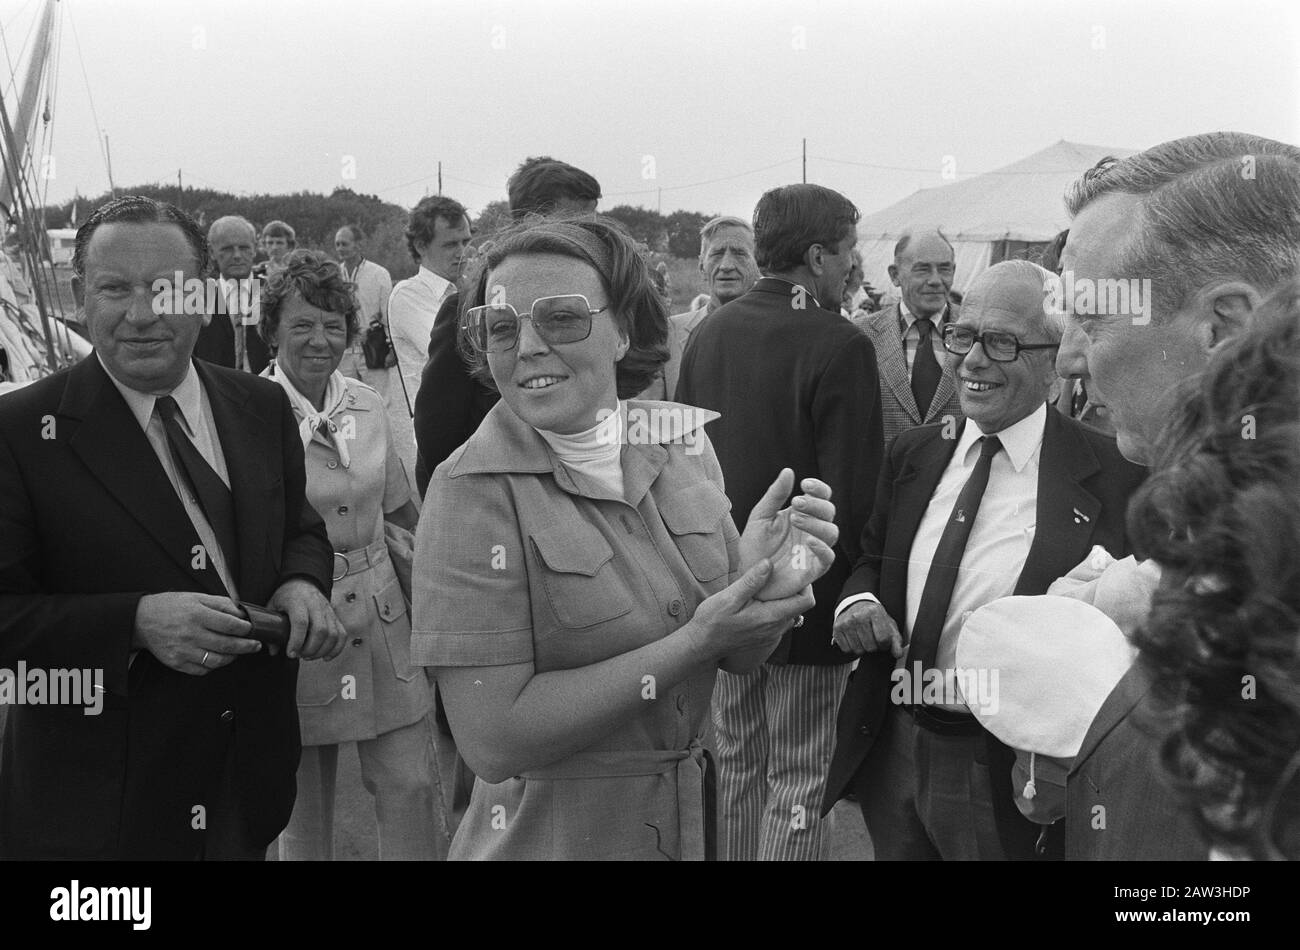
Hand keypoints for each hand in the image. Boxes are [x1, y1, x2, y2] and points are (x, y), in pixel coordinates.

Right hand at [133, 592, 259, 675]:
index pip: (230, 625)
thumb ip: (221, 603)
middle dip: (247, 646)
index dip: (245, 629)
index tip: (252, 629)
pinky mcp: (177, 663)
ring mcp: (183, 651)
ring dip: (232, 658)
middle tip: (255, 645)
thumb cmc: (170, 607)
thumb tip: (240, 612)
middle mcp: (191, 634)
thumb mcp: (196, 597)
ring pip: (217, 661)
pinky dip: (214, 666)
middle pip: (227, 645)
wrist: (141, 620)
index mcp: (197, 615)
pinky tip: (218, 658)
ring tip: (238, 652)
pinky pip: (202, 670)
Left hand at [268, 578, 345, 659]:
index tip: (291, 653)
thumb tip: (274, 650)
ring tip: (309, 656)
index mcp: (297, 601)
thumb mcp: (273, 607)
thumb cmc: (287, 596)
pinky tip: (326, 656)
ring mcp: (327, 611)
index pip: (301, 622)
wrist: (302, 582)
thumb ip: (271, 628)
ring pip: (332, 634)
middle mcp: (315, 605)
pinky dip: (336, 649)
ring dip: (321, 650)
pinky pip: (342, 634)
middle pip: (320, 630)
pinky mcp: (335, 616)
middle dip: (310, 649)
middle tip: (300, 655)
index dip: (296, 640)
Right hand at [689, 558, 814, 661]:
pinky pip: (780, 620)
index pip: (805, 601)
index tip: (795, 570)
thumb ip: (751, 581)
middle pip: (800, 606)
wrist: (702, 646)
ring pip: (791, 613)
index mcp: (770, 617)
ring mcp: (771, 635)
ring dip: (786, 598)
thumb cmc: (712, 622)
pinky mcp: (765, 637)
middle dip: (796, 588)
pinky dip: (777, 607)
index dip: (806, 584)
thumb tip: (769, 563)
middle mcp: (776, 628)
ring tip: (771, 583)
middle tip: (782, 572)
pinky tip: (762, 598)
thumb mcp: (729, 598)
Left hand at [738, 468, 838, 599]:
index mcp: (802, 515)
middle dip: (815, 505)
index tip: (805, 484)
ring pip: (832, 532)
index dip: (819, 489)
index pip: (822, 497)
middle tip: (796, 503)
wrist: (749, 577)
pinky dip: (822, 548)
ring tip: (795, 519)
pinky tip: (809, 541)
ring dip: (816, 523)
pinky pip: (828, 558)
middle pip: (829, 512)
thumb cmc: (755, 547)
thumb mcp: (760, 516)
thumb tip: (789, 471)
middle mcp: (812, 531)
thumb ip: (775, 495)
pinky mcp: (814, 569)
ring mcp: (814, 550)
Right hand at [832, 600, 903, 657]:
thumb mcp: (888, 624)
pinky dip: (852, 648)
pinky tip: (854, 639)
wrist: (855, 605)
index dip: (885, 644)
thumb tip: (898, 654)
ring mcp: (846, 622)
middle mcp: (858, 616)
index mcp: (874, 612)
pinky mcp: (837, 628)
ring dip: (863, 648)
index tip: (883, 640)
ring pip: (858, 650)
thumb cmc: (873, 617)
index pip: (883, 639)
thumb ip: (896, 640)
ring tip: (864, 638)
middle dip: (874, 646)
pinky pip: (846, 649)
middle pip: (870, 647)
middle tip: (872, 638)